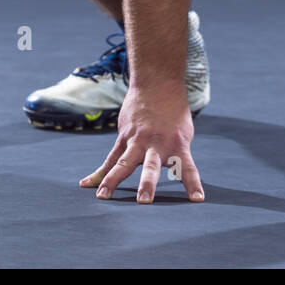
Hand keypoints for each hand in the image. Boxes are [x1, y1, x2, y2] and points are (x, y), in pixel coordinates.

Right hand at [79, 83, 203, 203]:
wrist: (158, 83)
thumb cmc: (174, 112)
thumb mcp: (183, 132)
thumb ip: (177, 154)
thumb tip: (175, 174)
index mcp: (177, 145)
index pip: (187, 168)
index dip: (193, 184)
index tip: (197, 199)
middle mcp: (157, 145)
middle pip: (152, 167)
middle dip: (147, 183)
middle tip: (143, 201)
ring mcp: (138, 141)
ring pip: (124, 163)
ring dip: (113, 180)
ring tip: (103, 196)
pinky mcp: (124, 138)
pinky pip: (110, 159)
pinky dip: (99, 173)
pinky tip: (87, 184)